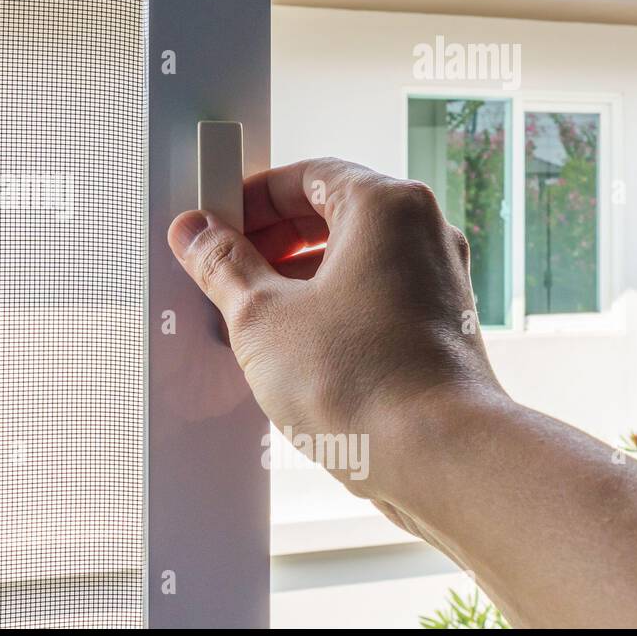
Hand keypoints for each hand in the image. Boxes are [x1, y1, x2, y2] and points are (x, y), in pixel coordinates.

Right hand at [167, 157, 506, 495]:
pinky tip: (292, 347)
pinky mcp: (438, 327)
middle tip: (224, 269)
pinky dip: (328, 306)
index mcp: (385, 206)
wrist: (440, 460)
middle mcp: (423, 233)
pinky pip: (372, 296)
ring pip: (351, 258)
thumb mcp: (262, 317)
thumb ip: (222, 266)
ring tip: (249, 315)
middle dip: (269, 240)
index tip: (215, 227)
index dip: (248, 200)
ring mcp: (437, 281)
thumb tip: (196, 234)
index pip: (304, 176)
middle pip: (330, 213)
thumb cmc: (365, 382)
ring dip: (295, 278)